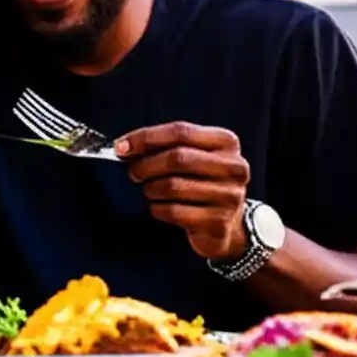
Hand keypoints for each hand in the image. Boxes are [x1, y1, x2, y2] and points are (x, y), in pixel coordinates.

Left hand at [115, 121, 250, 260]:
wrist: (224, 225)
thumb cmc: (200, 182)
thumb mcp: (192, 156)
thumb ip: (164, 146)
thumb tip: (123, 146)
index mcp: (226, 142)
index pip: (180, 131)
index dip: (146, 137)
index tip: (121, 147)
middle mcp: (235, 167)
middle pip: (178, 158)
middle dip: (146, 165)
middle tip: (133, 173)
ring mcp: (230, 196)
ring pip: (173, 186)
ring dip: (151, 189)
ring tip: (150, 190)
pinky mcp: (219, 223)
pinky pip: (174, 211)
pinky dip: (157, 209)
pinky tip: (159, 207)